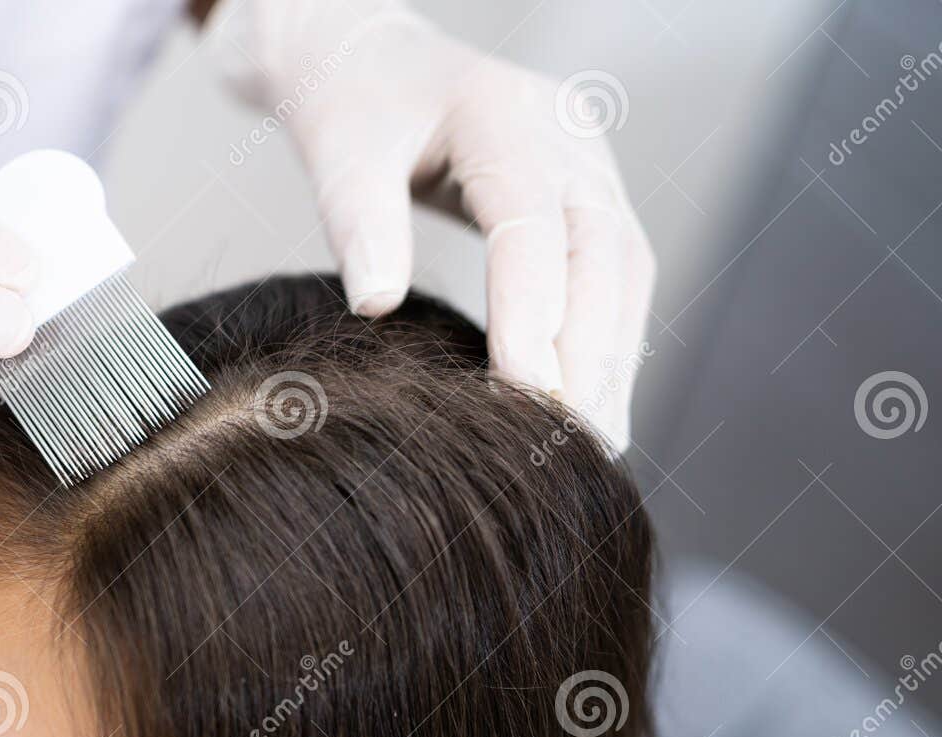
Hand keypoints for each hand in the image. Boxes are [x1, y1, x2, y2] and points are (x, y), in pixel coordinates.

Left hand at [211, 0, 654, 450]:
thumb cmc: (353, 109)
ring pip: (625, 271)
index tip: (524, 396)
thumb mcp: (340, 152)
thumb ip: (358, 221)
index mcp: (504, 117)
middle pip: (602, 255)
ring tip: (592, 445)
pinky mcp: (591, 197)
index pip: (533, 227)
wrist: (377, 63)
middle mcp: (568, 138)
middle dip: (590, 355)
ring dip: (613, 360)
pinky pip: (618, 275)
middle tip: (573, 446)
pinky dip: (608, 343)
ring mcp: (590, 166)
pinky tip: (590, 406)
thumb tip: (374, 304)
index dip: (533, 314)